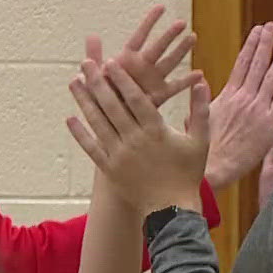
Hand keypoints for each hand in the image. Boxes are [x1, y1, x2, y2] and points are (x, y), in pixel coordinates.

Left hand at [67, 57, 211, 212]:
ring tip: (74, 83)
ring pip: (99, 123)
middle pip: (113, 106)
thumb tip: (201, 81)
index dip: (123, 79)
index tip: (111, 62)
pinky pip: (92, 148)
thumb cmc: (187, 174)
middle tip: (86, 63)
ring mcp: (120, 155)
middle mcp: (135, 140)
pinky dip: (80, 134)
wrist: (171, 211)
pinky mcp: (110, 170)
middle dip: (98, 82)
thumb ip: (200, 110)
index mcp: (156, 131)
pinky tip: (70, 119)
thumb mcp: (200, 141)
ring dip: (85, 101)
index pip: (136, 99)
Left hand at [83, 4, 200, 109]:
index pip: (139, 37)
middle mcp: (142, 67)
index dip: (149, 23)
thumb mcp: (95, 77)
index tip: (162, 7)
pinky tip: (199, 75)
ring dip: (181, 50)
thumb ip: (95, 57)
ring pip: (169, 62)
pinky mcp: (158, 96)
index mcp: (127, 59)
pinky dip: (186, 82)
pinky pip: (174, 88)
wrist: (106, 122)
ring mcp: (151, 81)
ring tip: (192, 38)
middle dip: (169, 35)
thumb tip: (91, 35)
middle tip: (182, 23)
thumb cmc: (99, 98)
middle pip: (158, 47)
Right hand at [205, 23, 272, 189]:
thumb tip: (199, 81)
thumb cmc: (205, 148)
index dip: (250, 46)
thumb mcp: (198, 119)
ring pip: (272, 76)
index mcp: (227, 96)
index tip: (257, 31)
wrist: (217, 166)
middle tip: (272, 26)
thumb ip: (201, 99)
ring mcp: (258, 108)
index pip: (241, 64)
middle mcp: (244, 98)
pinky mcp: (271, 122)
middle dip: (265, 43)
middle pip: (257, 64)